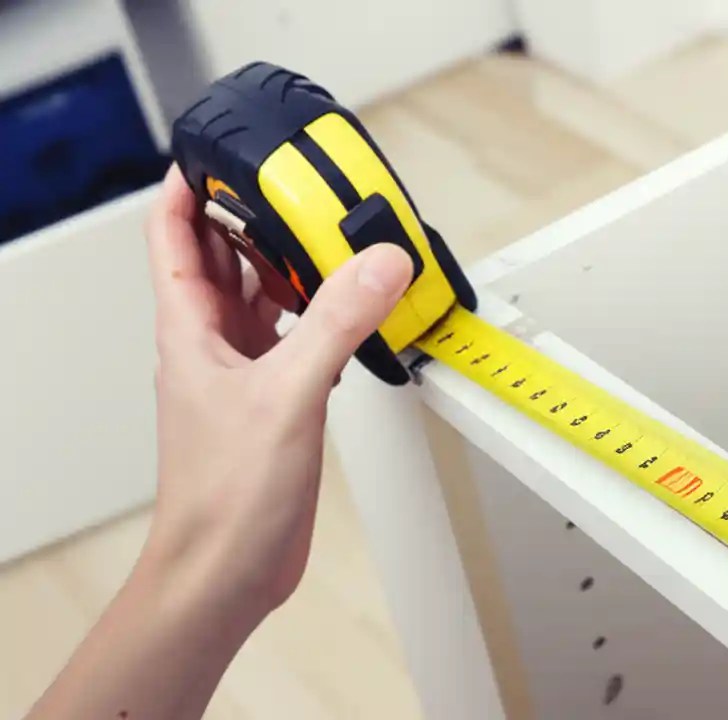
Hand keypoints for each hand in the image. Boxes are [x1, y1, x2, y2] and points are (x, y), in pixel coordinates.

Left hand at [140, 166, 412, 623]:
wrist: (226, 569)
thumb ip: (336, 322)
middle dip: (256, 217)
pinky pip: (295, 337)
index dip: (188, 184)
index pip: (172, 233)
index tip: (221, 150)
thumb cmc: (223, 498)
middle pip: (223, 255)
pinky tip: (352, 314)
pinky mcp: (273, 400)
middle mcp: (211, 343)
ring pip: (262, 295)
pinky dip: (321, 315)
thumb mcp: (286, 394)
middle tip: (299, 189)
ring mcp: (241, 372)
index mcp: (190, 329)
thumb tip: (377, 264)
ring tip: (335, 241)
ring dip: (293, 266)